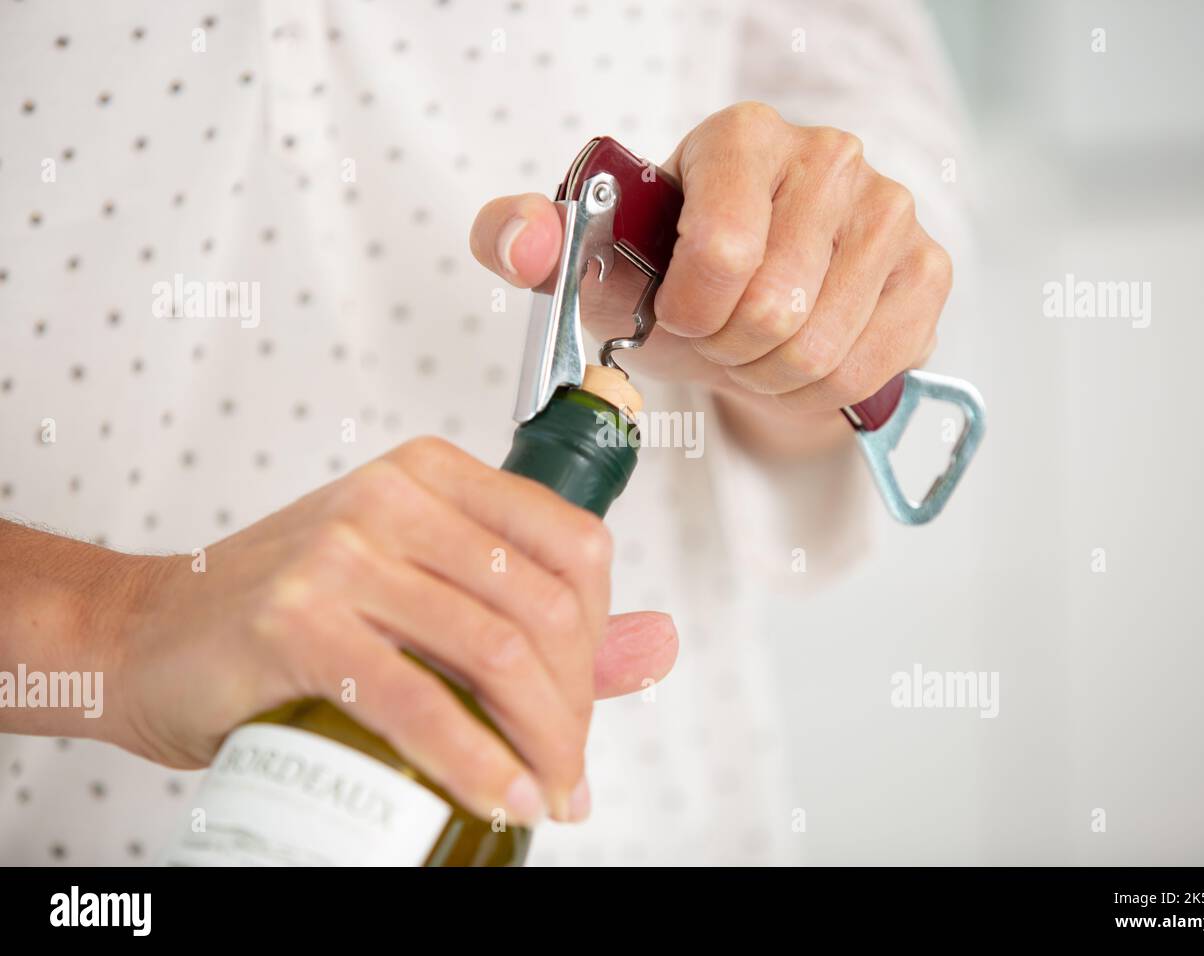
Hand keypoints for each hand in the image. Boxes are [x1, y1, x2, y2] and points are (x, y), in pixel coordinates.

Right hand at [100, 439, 676, 825]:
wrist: (144, 635)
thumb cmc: (284, 616)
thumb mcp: (417, 592)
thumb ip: (536, 616)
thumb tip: (660, 643)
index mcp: (434, 477)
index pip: (573, 547)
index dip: (601, 638)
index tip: (585, 704)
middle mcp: (394, 498)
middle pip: (542, 607)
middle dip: (573, 709)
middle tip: (569, 770)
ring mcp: (343, 551)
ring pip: (493, 653)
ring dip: (539, 744)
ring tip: (546, 793)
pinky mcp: (297, 618)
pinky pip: (417, 700)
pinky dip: (473, 762)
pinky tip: (502, 797)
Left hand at [469, 101, 950, 413]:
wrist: (756, 311)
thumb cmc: (679, 280)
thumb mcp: (601, 264)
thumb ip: (537, 243)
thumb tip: (517, 242)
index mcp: (742, 138)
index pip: (722, 248)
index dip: (689, 313)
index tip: (676, 316)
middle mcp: (828, 158)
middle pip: (774, 309)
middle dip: (727, 353)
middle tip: (716, 342)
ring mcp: (889, 213)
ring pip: (821, 350)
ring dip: (769, 378)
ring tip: (753, 354)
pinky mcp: (927, 272)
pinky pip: (867, 369)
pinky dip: (819, 392)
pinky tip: (800, 365)